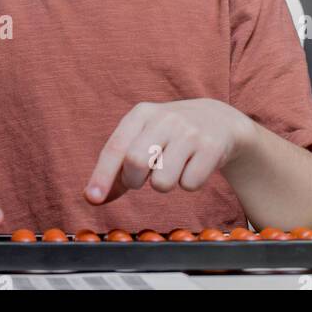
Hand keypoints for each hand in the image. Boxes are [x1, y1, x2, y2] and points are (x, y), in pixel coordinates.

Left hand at [84, 99, 252, 204]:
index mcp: (142, 114)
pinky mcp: (211, 147)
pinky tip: (194, 165)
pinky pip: (189, 185)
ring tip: (172, 168)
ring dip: (163, 184)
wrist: (218, 119)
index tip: (92, 198)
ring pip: (162, 181)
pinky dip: (188, 183)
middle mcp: (165, 118)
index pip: (116, 146)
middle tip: (144, 177)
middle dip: (134, 180)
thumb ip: (118, 168)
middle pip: (135, 162)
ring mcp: (190, 132)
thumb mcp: (144, 139)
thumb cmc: (171, 135)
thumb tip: (93, 196)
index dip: (102, 175)